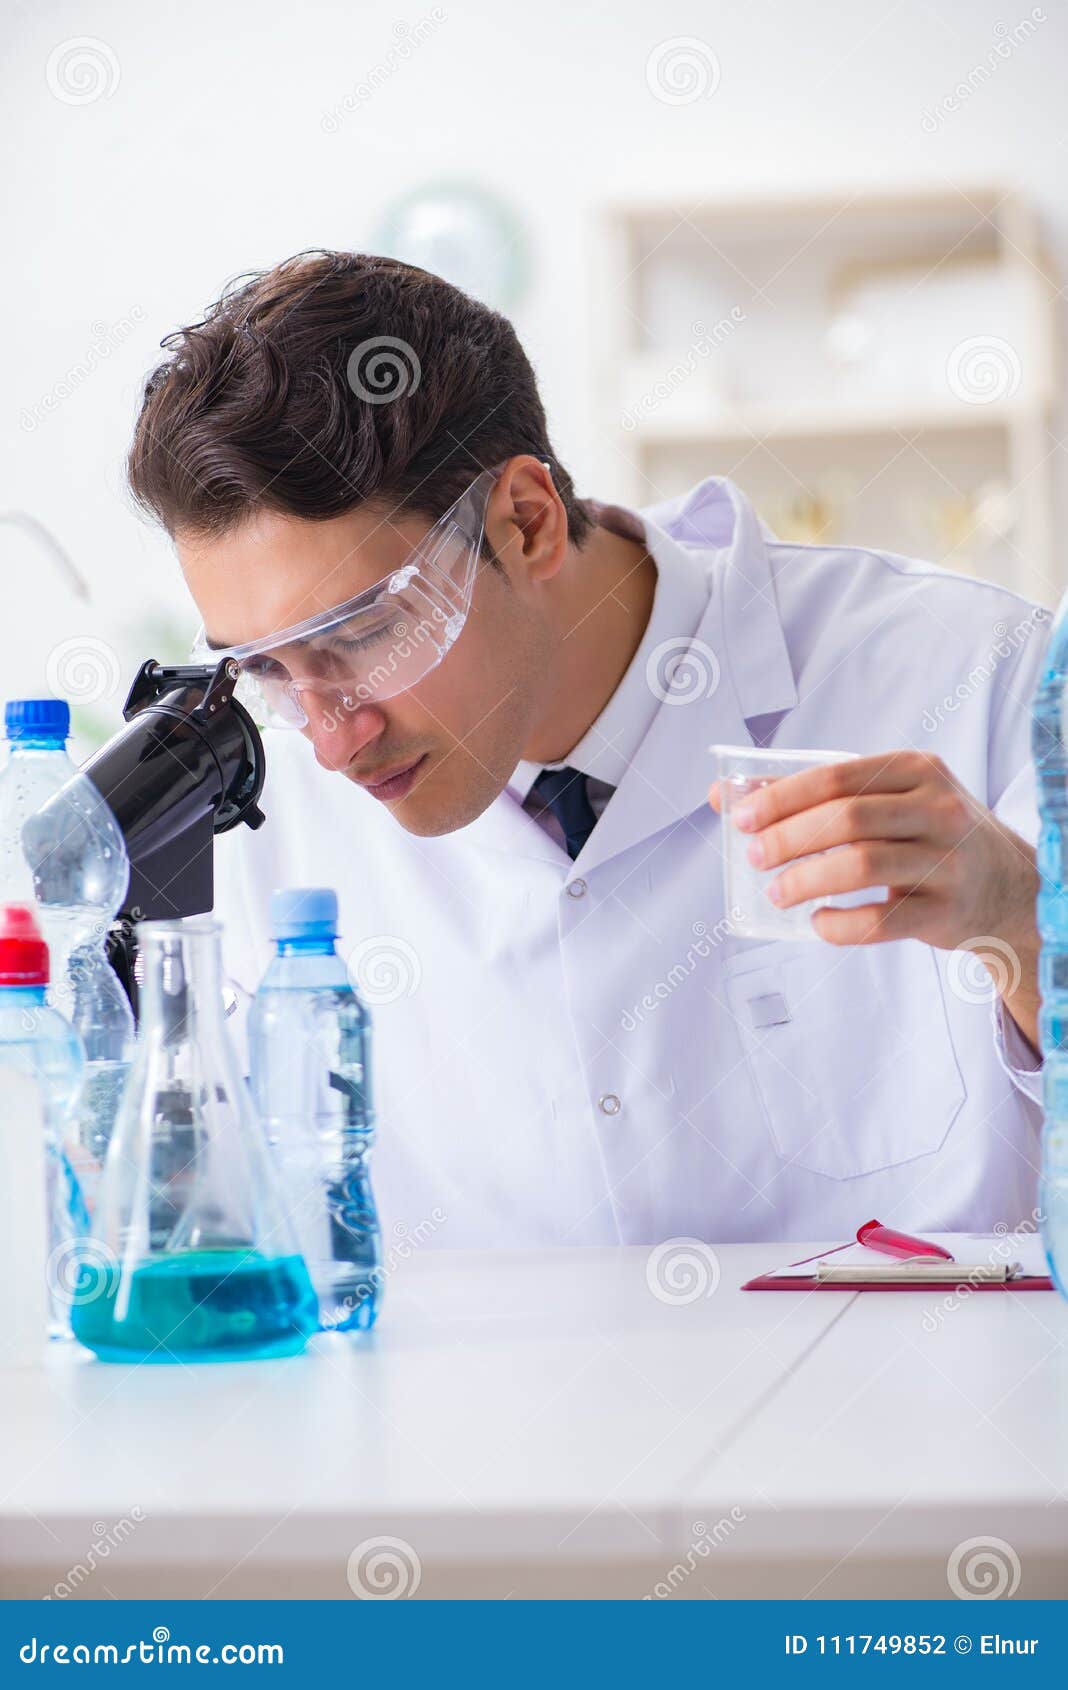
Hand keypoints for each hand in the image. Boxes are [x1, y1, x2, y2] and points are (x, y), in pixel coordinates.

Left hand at [709, 751, 1039, 1047]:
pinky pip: (884, 920)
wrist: (1007, 885)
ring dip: (807, 881)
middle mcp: (938, 808)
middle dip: (788, 839)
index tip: (742, 819)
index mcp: (916, 768)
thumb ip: (813, 796)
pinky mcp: (948, 911)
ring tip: (777, 893)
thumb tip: (723, 795)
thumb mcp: (886, 801)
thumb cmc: (926, 835)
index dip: (782, 798)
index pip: (836, 777)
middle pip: (847, 818)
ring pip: (863, 866)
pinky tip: (819, 922)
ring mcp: (948, 860)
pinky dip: (841, 925)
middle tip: (754, 858)